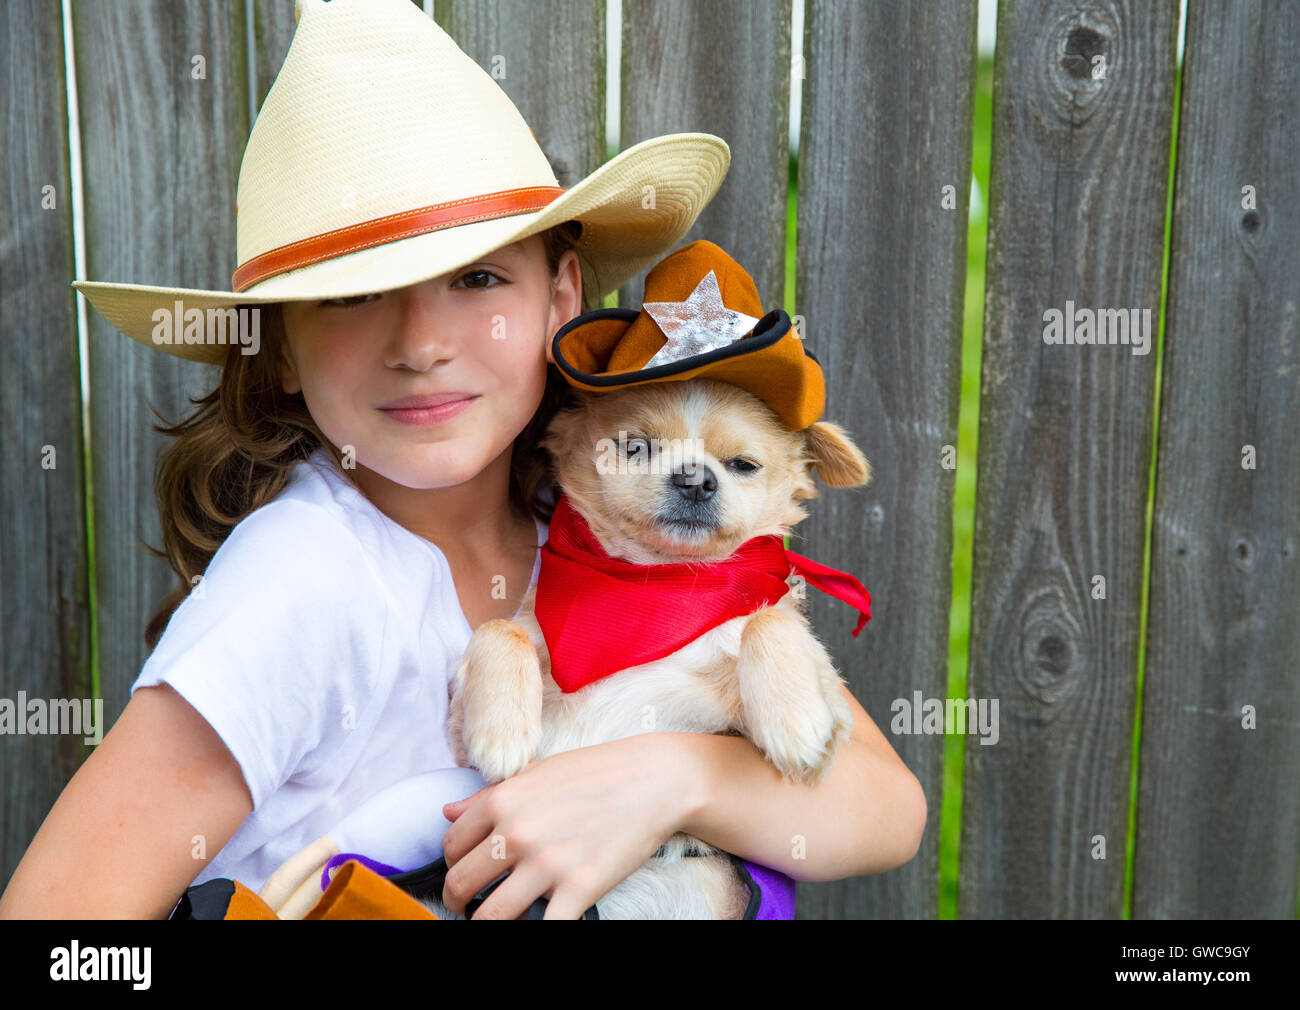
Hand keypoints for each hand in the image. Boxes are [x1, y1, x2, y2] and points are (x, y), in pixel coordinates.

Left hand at [438, 733, 701, 918]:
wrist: (654, 780)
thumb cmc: (596, 773)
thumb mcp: (536, 774)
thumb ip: (489, 796)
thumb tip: (448, 811)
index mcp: (502, 801)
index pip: (451, 845)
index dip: (451, 864)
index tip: (463, 873)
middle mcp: (517, 832)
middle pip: (461, 883)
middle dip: (458, 902)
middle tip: (469, 907)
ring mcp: (547, 863)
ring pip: (491, 916)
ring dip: (486, 923)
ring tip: (498, 919)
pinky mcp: (578, 888)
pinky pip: (544, 928)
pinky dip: (536, 932)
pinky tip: (540, 923)